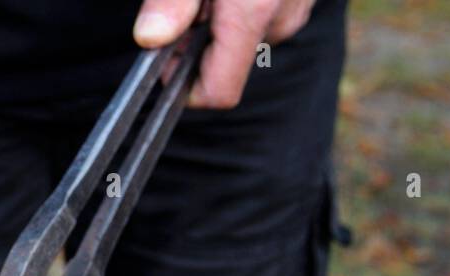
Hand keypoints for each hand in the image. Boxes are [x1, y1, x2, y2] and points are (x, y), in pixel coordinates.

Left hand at [132, 0, 316, 107]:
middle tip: (190, 3)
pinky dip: (246, 6)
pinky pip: (268, 18)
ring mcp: (301, 6)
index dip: (184, 85)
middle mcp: (283, 18)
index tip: (166, 56)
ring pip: (248, 42)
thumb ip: (173, 3)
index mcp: (254, 14)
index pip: (218, 93)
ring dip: (222, 23)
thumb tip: (148, 40)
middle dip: (200, 44)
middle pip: (229, 67)